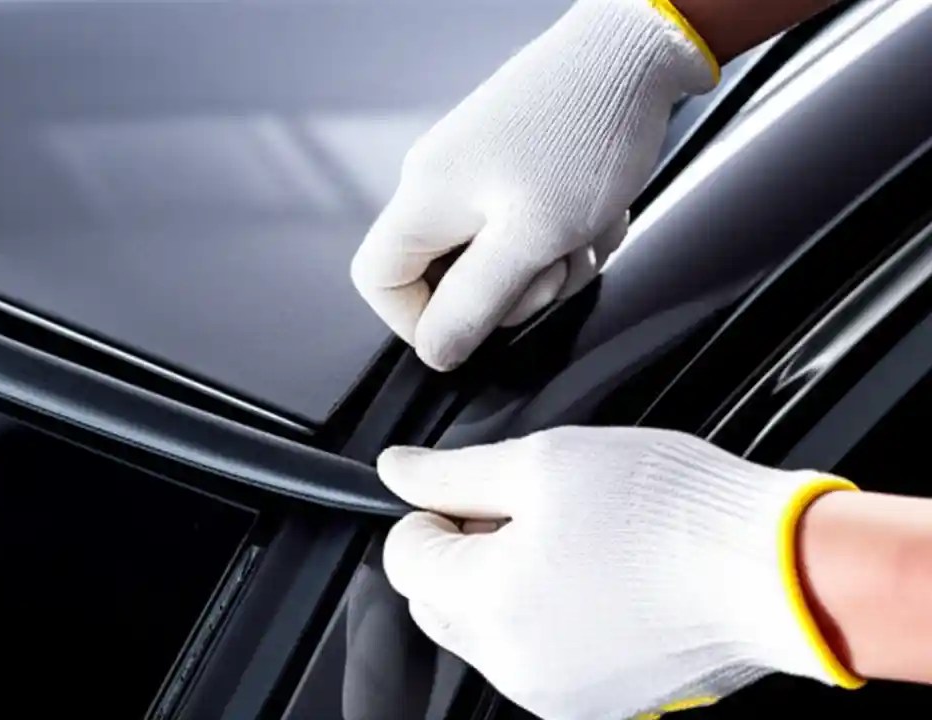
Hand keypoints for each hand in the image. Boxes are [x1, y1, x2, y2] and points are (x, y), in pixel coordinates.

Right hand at [350, 0, 717, 370]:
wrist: (637, 51)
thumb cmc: (585, 130)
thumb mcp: (532, 238)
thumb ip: (476, 304)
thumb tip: (436, 352)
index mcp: (425, 198)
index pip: (379, 281)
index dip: (420, 321)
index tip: (476, 330)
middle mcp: (441, 182)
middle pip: (450, 277)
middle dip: (514, 290)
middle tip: (557, 265)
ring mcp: (479, 172)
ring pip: (501, 258)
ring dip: (555, 262)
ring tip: (590, 228)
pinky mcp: (516, 166)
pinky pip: (531, 228)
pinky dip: (570, 233)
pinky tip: (600, 210)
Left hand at [377, 426, 862, 719]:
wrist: (771, 572)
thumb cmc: (669, 510)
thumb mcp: (544, 461)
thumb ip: (454, 472)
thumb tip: (397, 471)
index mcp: (484, 599)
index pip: (403, 559)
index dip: (433, 514)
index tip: (474, 496)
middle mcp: (508, 662)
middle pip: (437, 602)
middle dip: (462, 557)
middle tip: (527, 514)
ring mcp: (551, 693)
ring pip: (486, 634)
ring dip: (505, 590)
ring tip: (576, 545)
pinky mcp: (594, 706)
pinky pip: (537, 660)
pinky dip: (548, 623)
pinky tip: (601, 585)